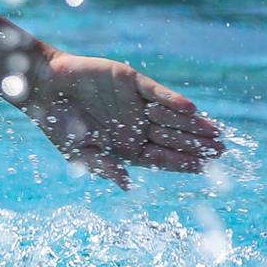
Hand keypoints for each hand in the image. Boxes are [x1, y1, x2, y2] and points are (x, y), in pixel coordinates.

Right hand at [23, 49, 224, 188]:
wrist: (45, 89)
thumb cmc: (59, 125)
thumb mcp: (80, 153)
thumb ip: (105, 167)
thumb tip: (127, 185)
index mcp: (127, 147)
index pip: (161, 158)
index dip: (183, 164)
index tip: (205, 169)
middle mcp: (136, 126)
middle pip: (173, 139)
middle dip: (197, 146)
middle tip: (221, 151)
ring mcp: (136, 104)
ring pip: (171, 117)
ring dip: (193, 125)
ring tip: (216, 133)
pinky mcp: (132, 82)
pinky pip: (157, 92)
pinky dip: (173, 100)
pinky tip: (191, 109)